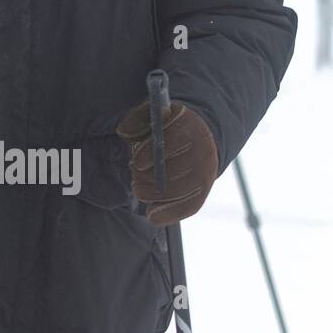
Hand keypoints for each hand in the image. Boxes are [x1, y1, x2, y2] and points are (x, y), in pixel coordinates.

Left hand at [116, 100, 218, 225]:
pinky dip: (170, 213)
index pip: (176, 138)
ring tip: (139, 190)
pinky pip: (190, 206)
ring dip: (156, 194)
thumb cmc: (165, 127)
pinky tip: (152, 216)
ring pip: (183, 190)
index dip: (154, 152)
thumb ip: (137, 121)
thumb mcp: (151, 116)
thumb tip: (125, 132)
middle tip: (134, 175)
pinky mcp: (204, 191)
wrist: (195, 138)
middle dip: (151, 176)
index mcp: (191, 126)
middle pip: (179, 168)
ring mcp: (207, 172)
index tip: (137, 162)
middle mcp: (204, 149)